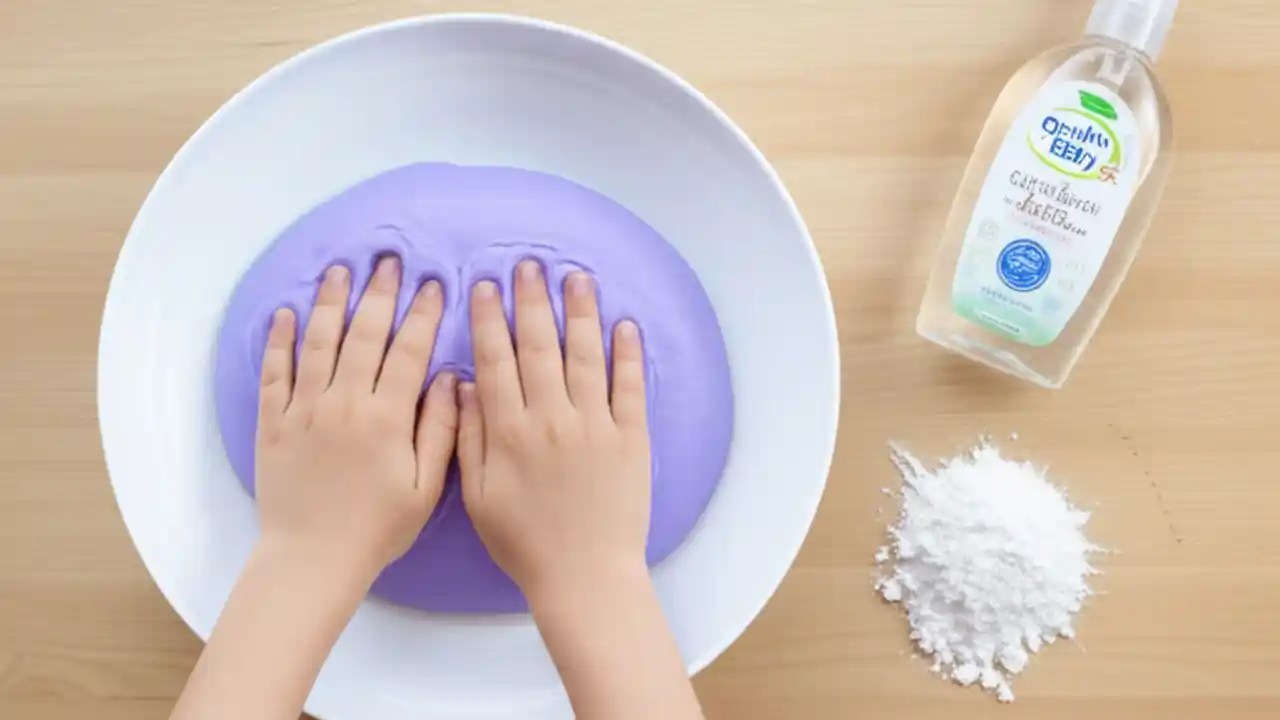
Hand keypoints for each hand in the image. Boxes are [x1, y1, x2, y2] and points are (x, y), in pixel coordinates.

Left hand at [254, 256, 458, 577]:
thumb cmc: (377, 529)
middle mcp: (345, 404)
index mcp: (386, 418)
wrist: (312, 559)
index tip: (433, 285)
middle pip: (364, 334)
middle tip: (389, 259)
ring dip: (331, 302)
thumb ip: (439, 430)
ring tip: (341, 270)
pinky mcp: (274, 424)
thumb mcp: (425, 487)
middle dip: (380, 293)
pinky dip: (280, 340)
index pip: (409, 352)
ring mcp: (305, 411)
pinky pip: (275, 372)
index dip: (423, 315)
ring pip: (319, 343)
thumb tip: (448, 379)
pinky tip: (287, 313)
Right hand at [458, 260, 650, 600]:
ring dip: (580, 312)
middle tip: (528, 264)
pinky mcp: (631, 439)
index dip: (488, 320)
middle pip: (539, 346)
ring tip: (576, 276)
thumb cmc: (523, 542)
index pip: (495, 361)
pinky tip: (624, 324)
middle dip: (531, 301)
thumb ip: (467, 437)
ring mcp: (595, 426)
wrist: (584, 575)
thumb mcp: (476, 495)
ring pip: (585, 356)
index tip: (484, 286)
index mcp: (508, 432)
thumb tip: (461, 384)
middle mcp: (551, 419)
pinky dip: (627, 353)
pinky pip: (629, 387)